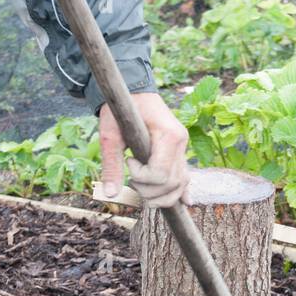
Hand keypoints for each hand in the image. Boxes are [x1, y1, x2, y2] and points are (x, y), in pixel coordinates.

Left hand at [99, 93, 189, 207]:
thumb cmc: (121, 109)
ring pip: (180, 185)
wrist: (134, 91)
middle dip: (148, 190)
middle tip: (130, 177)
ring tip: (141, 189)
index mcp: (169, 135)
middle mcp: (181, 143)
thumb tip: (110, 194)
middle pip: (171, 184)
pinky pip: (185, 178)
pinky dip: (181, 192)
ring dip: (160, 196)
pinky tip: (184, 204)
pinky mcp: (180, 153)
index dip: (141, 177)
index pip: (160, 174)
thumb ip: (111, 164)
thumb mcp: (110, 134)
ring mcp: (183, 149)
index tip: (128, 161)